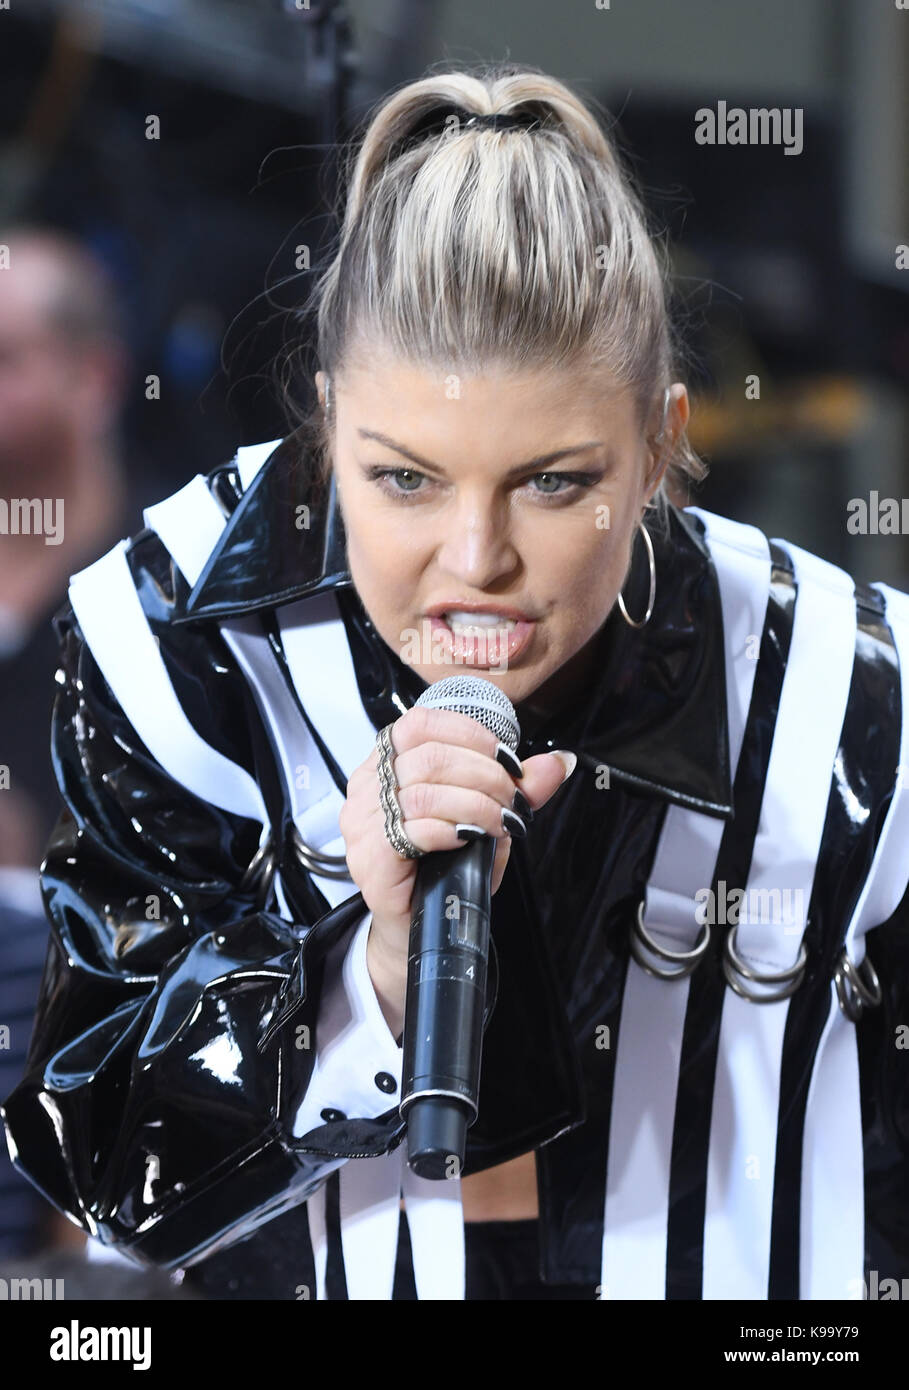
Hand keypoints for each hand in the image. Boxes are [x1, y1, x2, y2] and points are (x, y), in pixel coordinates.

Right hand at [338, 706, 576, 1032]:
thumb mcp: (487, 817)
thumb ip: (518, 788)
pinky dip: (452, 830)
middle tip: (510, 800)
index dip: (471, 734)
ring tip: (498, 822)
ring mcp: (362, 822)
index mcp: (387, 762)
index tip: (507, 761)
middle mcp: (368, 785)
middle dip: (485, 775)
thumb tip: (557, 763)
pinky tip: (469, 839)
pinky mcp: (370, 857)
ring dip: (475, 804)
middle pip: (429, 756)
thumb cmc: (445, 866)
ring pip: (425, 791)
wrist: (419, 925)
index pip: (421, 724)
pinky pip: (415, 829)